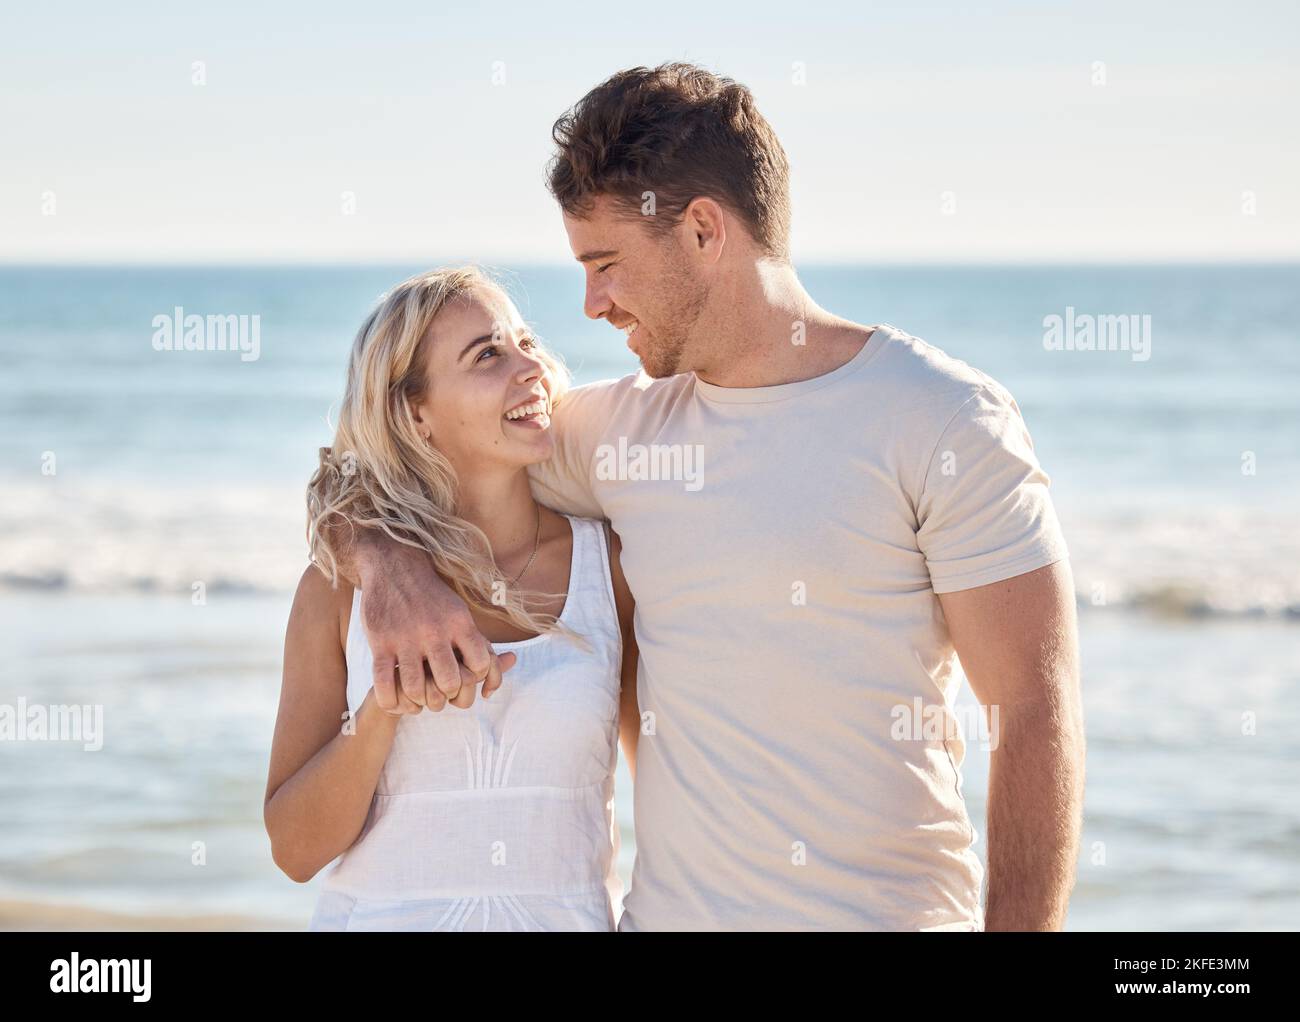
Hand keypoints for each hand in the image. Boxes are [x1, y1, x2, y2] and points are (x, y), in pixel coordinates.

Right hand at [357, 534, 515, 714]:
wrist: (394, 568)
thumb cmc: (432, 598)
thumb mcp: (460, 611)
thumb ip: (480, 640)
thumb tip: (511, 661)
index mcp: (459, 623)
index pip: (481, 665)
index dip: (476, 678)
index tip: (466, 676)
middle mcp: (434, 631)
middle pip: (450, 682)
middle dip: (448, 694)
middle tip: (442, 692)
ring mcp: (405, 638)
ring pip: (416, 688)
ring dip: (420, 701)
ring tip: (421, 700)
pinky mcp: (380, 643)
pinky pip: (385, 685)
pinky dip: (392, 702)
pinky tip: (397, 702)